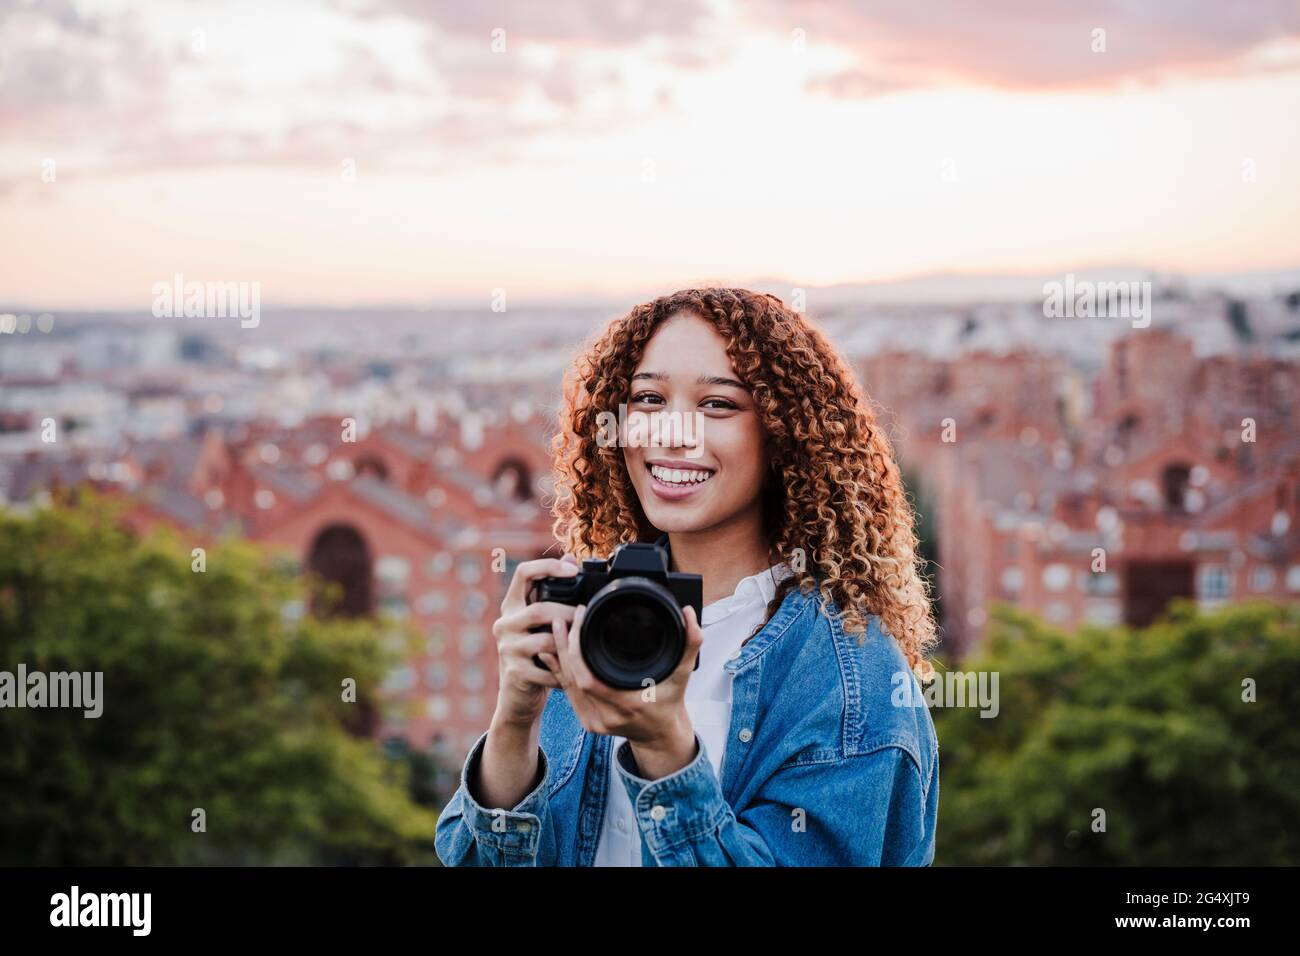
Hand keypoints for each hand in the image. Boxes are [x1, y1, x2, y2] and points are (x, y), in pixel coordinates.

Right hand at [489, 554, 579, 728]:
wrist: (518, 696)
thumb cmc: (535, 654)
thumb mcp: (540, 622)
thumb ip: (551, 593)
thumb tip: (569, 557)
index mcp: (512, 606)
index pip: (523, 573)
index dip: (548, 566)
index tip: (573, 570)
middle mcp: (504, 624)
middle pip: (538, 609)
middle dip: (567, 613)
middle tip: (585, 618)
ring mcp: (507, 649)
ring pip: (545, 640)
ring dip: (568, 644)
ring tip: (581, 646)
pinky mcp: (515, 672)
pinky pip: (548, 668)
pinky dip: (564, 670)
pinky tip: (573, 671)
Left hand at [541, 603, 704, 777]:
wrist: (661, 735)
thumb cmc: (670, 701)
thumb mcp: (683, 673)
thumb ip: (690, 643)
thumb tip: (689, 613)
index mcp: (628, 704)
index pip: (589, 676)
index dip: (578, 646)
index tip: (581, 617)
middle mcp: (608, 716)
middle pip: (573, 678)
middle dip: (565, 645)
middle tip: (564, 618)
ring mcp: (594, 722)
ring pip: (566, 685)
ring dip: (558, 655)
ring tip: (556, 627)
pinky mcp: (587, 722)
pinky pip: (567, 694)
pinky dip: (559, 671)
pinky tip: (552, 652)